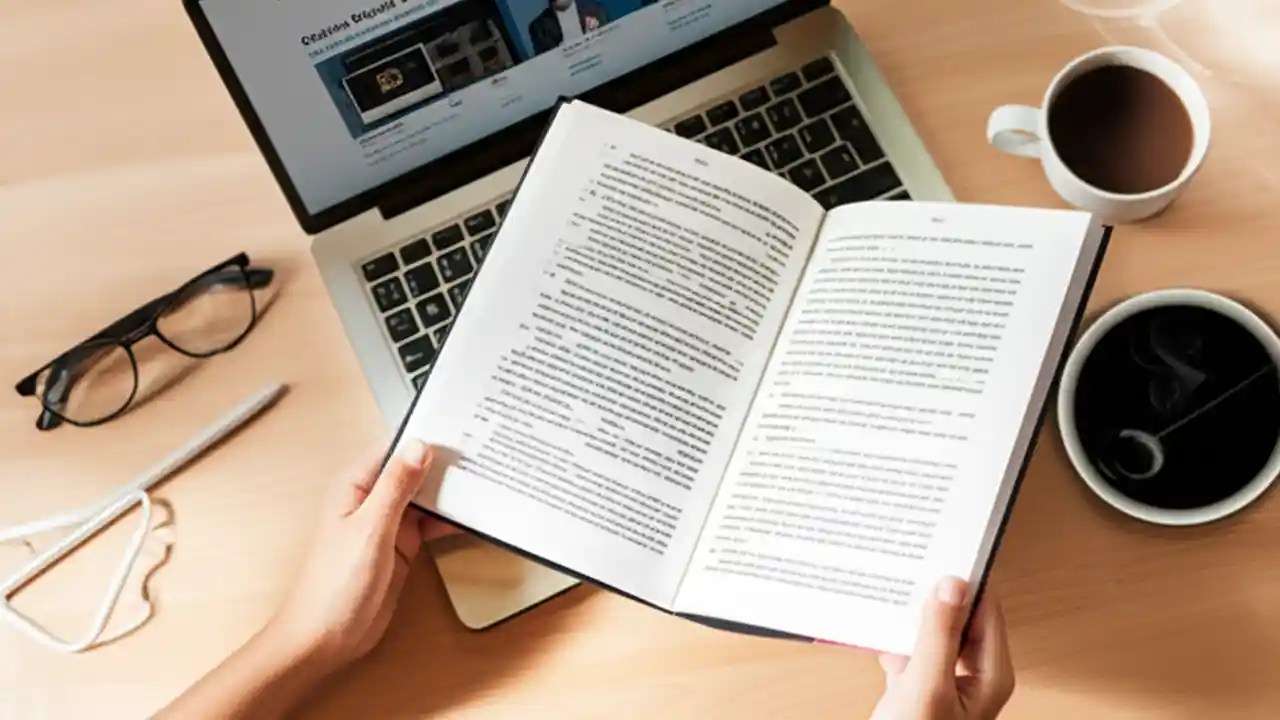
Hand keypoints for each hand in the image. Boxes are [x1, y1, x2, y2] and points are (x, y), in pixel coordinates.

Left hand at [159, 440, 453, 718]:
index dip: (424, 437)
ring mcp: (386, 523)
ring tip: (481, 481)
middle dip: (442, 463)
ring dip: (448, 493)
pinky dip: (448, 520)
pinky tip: (469, 516)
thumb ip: (396, 486)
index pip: (394, 447)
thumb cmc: (332, 586)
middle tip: (478, 454)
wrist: (326, 638)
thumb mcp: (370, 529)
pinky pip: (430, 523)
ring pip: (424, 496)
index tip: (456, 431)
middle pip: (412, 469)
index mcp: (354, 485)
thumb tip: (417, 447)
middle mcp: (371, 499)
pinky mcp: (401, 545)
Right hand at [870, 578, 1014, 719]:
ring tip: (892, 606)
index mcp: (991, 674)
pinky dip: (897, 642)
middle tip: (911, 574)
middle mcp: (974, 674)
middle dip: (935, 598)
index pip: (986, 609)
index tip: (942, 555)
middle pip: (961, 617)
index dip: (966, 580)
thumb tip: (951, 586)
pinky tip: (883, 645)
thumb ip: (939, 636)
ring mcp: (948, 679)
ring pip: (935, 631)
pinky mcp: (923, 685)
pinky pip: (915, 648)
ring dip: (913, 620)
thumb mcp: (927, 687)